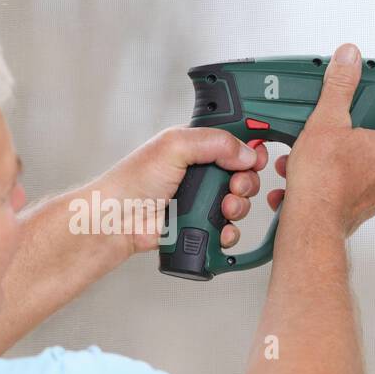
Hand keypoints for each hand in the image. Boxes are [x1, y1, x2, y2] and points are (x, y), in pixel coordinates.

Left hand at [94, 126, 268, 254]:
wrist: (119, 221)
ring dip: (239, 206)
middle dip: (246, 182)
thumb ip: (214, 142)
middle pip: (244, 174)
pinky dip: (230, 231)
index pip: (235, 143)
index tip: (255, 159)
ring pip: (240, 203)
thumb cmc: (134, 180)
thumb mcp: (175, 146)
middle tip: (235, 186)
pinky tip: (221, 230)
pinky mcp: (200, 225)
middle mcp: (201, 172)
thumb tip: (247, 152)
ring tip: (224, 209)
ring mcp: (202, 200)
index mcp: (196, 147)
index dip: (250, 150)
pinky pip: (228, 229)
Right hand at [270, 43, 374, 236]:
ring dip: (332, 166)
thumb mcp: (327, 120)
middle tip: (337, 136)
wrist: (309, 224)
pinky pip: (337, 197)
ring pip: (355, 177)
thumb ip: (339, 87)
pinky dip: (319, 189)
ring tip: (307, 160)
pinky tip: (297, 184)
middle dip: (354, 144)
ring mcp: (368, 200)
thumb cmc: (324, 181)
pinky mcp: (348, 216)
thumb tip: (349, 59)